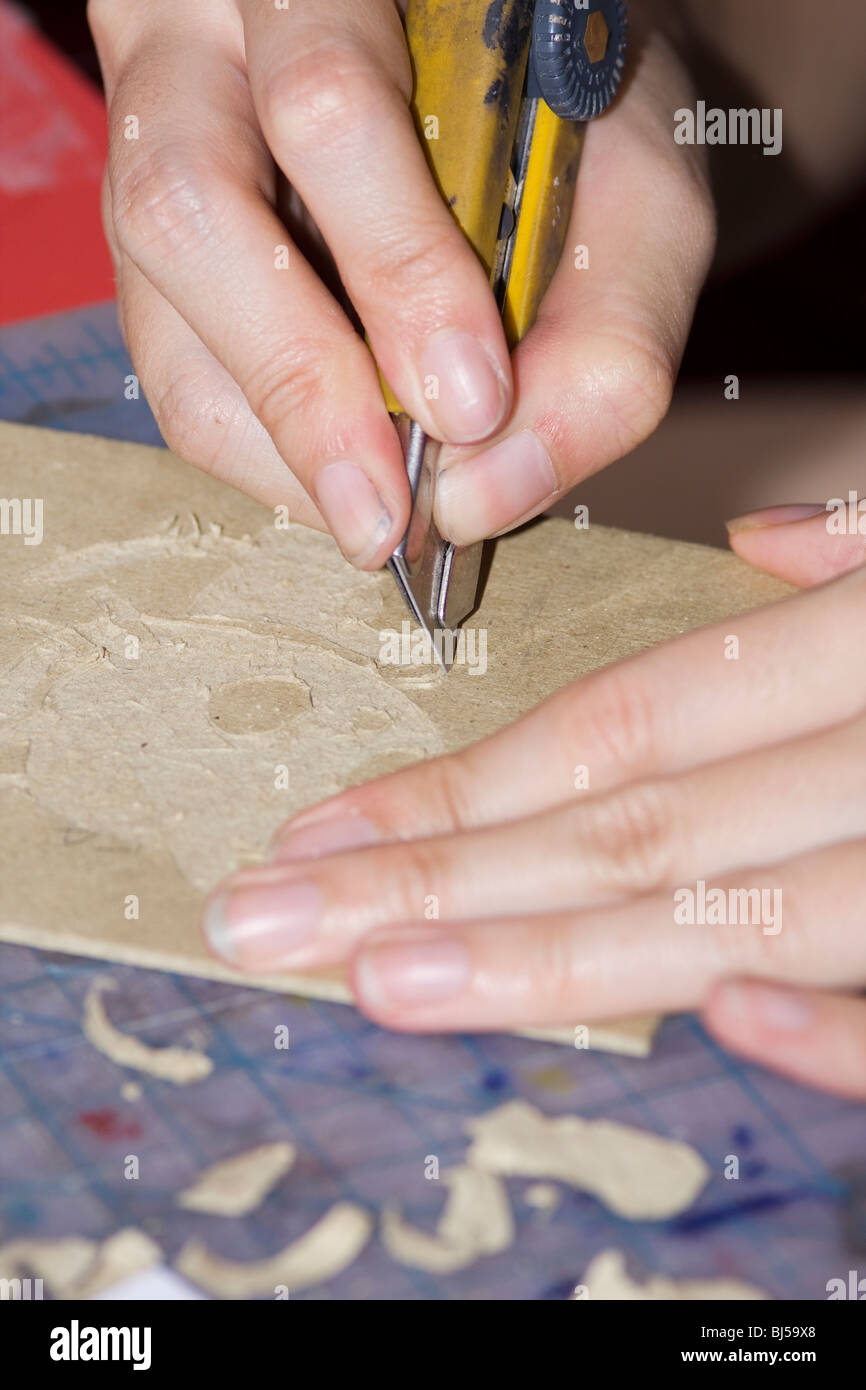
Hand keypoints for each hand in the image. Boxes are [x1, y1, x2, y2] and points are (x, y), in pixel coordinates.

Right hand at [89, 0, 714, 558]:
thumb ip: (604, 338)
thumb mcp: (637, 198)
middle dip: (297, 381)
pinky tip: (340, 477)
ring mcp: (156, 144)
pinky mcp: (145, 243)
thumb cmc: (570, 127)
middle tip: (385, 513)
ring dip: (268, 435)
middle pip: (185, 206)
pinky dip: (260, 447)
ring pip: (155, 306)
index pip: (326, 102)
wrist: (507, 76)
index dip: (395, 265)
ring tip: (368, 515)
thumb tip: (481, 498)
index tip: (472, 404)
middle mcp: (202, 45)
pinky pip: (170, 369)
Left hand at [203, 514, 865, 1097]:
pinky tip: (713, 1024)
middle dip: (433, 883)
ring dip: (544, 957)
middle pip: (625, 829)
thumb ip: (852, 560)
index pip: (618, 724)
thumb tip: (763, 540)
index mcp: (851, 652)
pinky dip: (826, 1033)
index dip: (455, 784)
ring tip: (380, 981)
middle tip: (271, 920)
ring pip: (727, 918)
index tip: (315, 831)